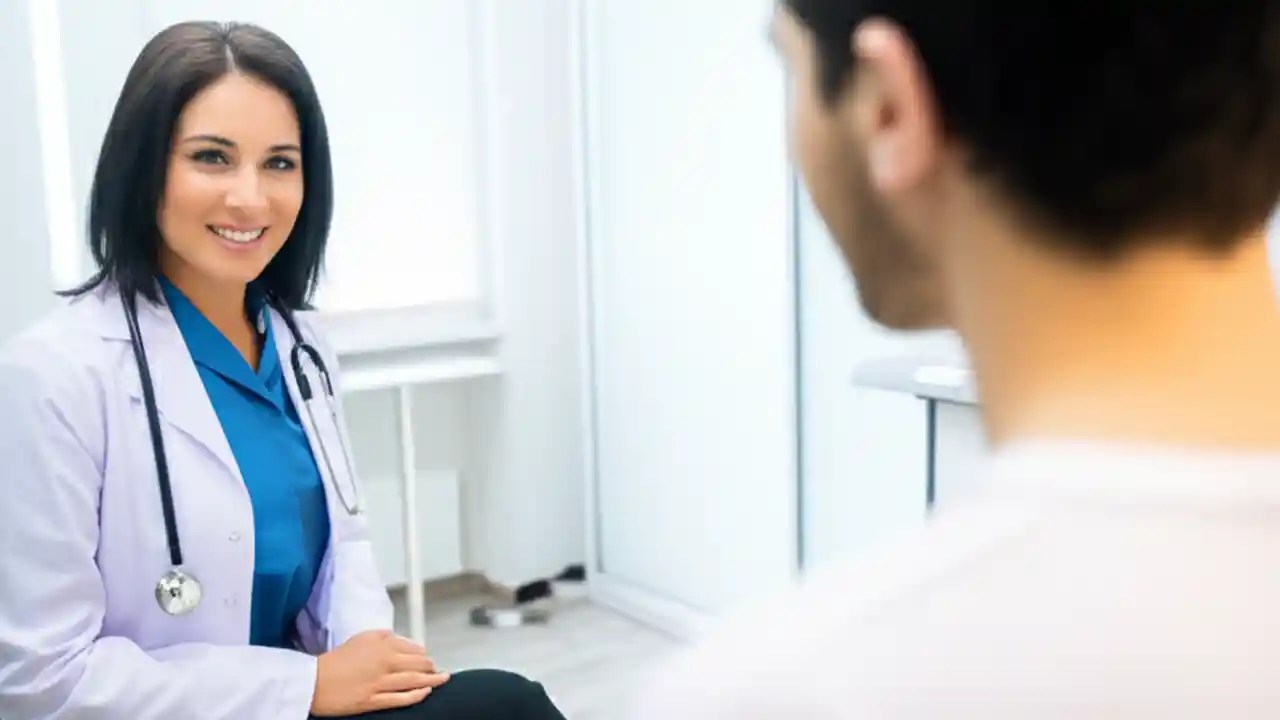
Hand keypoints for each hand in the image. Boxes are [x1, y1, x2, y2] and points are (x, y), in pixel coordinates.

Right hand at [309, 629, 450, 716]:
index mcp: (382, 644)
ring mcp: (379, 682)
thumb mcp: (361, 639)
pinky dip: (417, 695)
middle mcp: (384, 661)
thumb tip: (401, 641)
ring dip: (433, 680)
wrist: (314, 681)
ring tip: (443, 679)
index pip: (413, 648)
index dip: (423, 654)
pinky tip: (426, 692)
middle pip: (419, 663)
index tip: (426, 657)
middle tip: (437, 669)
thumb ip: (383, 637)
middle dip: (431, 667)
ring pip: (414, 680)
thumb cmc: (336, 660)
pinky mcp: (373, 700)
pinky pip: (401, 698)